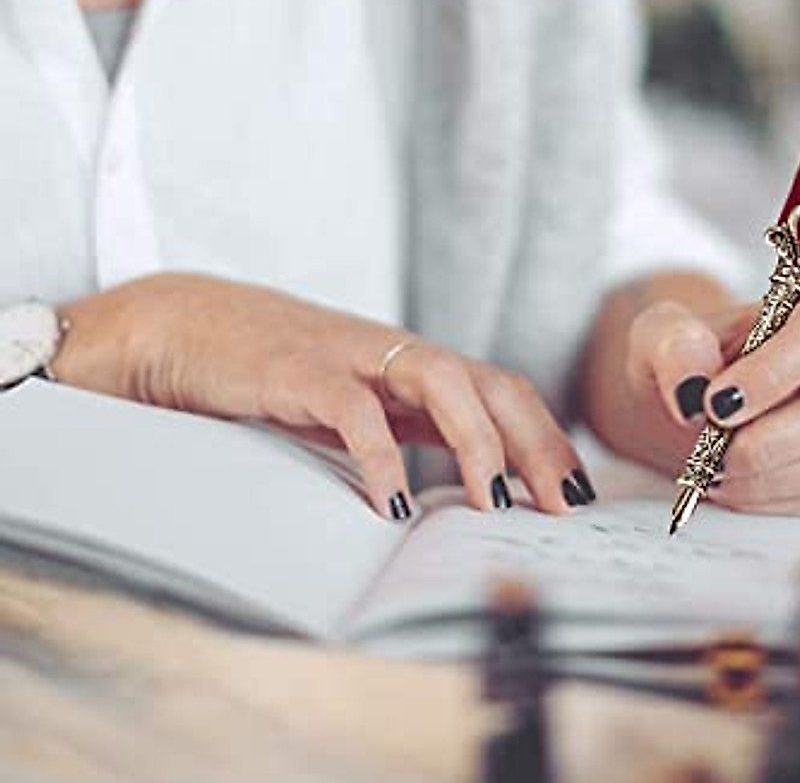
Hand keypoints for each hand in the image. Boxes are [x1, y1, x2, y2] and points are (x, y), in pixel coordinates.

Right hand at [54, 273, 593, 519]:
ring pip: (441, 381)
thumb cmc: (280, 375)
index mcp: (415, 366)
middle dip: (535, 443)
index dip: (546, 437)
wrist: (190, 326)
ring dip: (478, 443)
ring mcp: (352, 357)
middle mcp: (397, 355)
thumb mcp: (358, 404)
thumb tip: (463, 486)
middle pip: (490, 384)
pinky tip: (397, 506)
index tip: (575, 493)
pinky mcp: (300, 372)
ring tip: (496, 503)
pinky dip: (382, 459)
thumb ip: (406, 429)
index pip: (503, 392)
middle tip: (561, 507)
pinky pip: (354, 412)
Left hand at [626, 289, 799, 514]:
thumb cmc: (690, 359)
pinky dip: (767, 501)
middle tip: (712, 452)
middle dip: (767, 443)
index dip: (769, 375)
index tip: (716, 404)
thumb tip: (694, 379)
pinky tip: (731, 484)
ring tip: (711, 468)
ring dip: (762, 479)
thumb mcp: (661, 335)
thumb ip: (674, 344)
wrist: (693, 403)